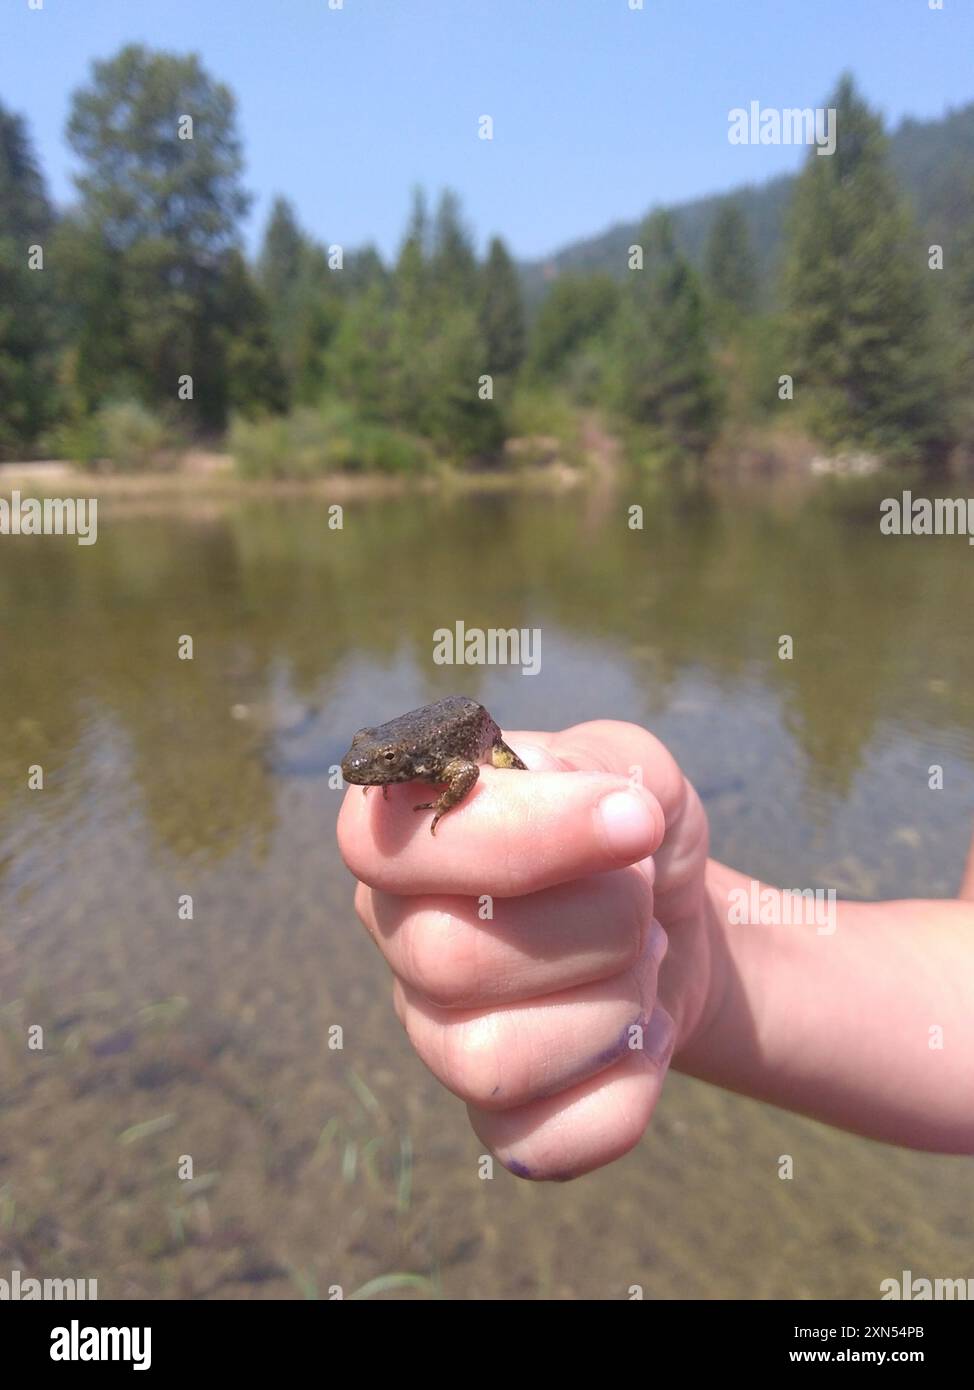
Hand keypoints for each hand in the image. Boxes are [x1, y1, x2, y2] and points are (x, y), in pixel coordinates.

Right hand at [337, 719, 714, 1179]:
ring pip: (489, 1061)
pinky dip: (625, 1089)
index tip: (635, 825)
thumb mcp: (628, 768)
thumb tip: (617, 821)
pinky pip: (537, 1142)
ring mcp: (436, 1034)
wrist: (681, 920)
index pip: (378, 841)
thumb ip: (608, 765)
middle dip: (595, 922)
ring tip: (641, 963)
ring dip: (612, 1006)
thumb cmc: (631, 832)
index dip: (519, 836)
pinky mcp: (494, 1116)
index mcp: (403, 833)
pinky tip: (643, 1036)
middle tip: (641, 898)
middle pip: (446, 959)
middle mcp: (398, 935)